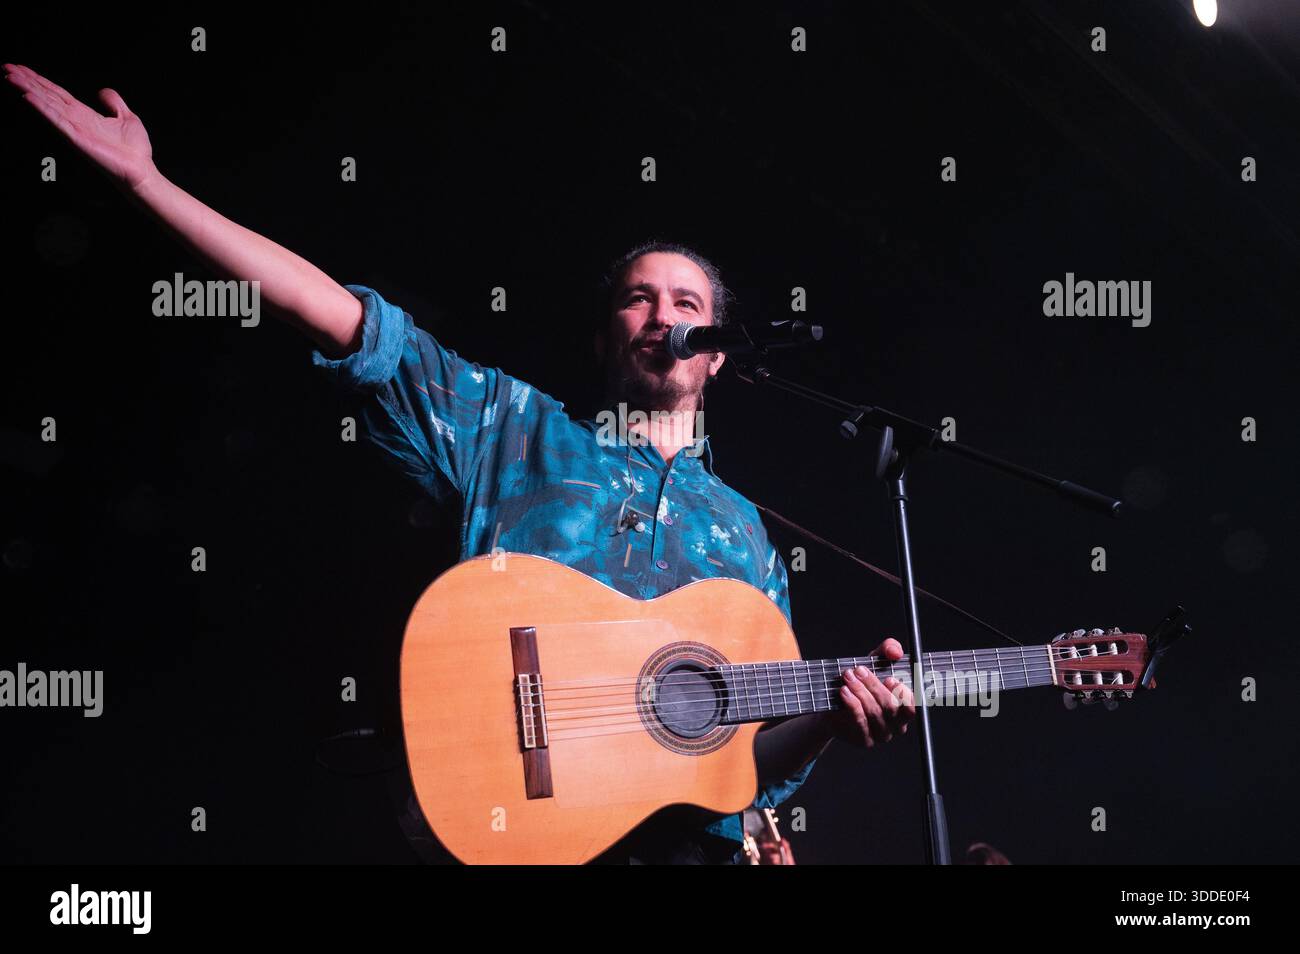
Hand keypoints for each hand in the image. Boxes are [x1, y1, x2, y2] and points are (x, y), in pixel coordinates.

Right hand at [5, 63, 156, 190]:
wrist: (141, 170)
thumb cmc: (135, 150)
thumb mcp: (126, 117)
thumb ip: (113, 103)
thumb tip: (101, 91)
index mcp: (84, 115)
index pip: (57, 93)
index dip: (40, 81)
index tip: (21, 69)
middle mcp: (75, 121)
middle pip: (47, 96)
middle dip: (27, 82)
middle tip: (6, 67)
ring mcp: (74, 130)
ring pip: (47, 105)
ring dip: (28, 90)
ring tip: (11, 77)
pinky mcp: (77, 139)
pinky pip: (57, 121)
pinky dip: (43, 109)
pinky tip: (28, 97)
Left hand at [826, 637, 915, 748]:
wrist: (834, 703)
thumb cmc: (861, 682)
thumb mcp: (875, 661)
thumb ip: (888, 649)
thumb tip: (895, 652)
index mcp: (904, 708)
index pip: (912, 707)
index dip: (904, 695)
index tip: (890, 678)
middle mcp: (896, 725)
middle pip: (891, 708)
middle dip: (873, 686)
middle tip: (859, 670)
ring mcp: (881, 734)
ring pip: (874, 713)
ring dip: (860, 691)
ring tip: (847, 676)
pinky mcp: (864, 739)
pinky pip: (860, 721)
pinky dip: (852, 704)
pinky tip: (844, 691)